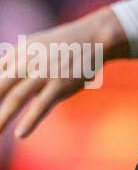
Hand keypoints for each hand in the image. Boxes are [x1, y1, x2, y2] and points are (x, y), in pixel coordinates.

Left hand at [0, 8, 124, 138]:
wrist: (96, 35)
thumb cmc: (65, 44)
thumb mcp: (35, 45)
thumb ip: (14, 60)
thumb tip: (1, 72)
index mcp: (17, 54)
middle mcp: (27, 63)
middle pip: (0, 88)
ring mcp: (44, 73)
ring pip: (16, 98)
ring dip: (2, 119)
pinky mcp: (61, 84)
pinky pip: (43, 104)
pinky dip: (31, 119)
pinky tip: (20, 134)